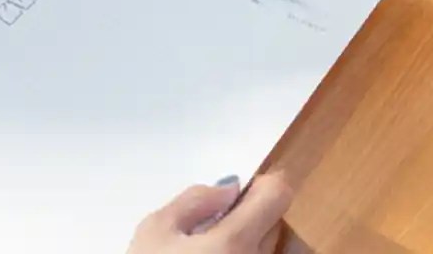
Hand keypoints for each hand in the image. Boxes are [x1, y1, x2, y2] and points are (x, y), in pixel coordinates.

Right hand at [127, 173, 292, 253]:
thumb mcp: (154, 231)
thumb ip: (195, 201)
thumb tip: (229, 189)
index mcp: (234, 242)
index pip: (278, 195)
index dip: (261, 185)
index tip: (238, 192)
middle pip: (273, 222)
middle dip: (249, 217)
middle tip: (212, 228)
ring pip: (265, 250)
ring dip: (245, 244)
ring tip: (209, 253)